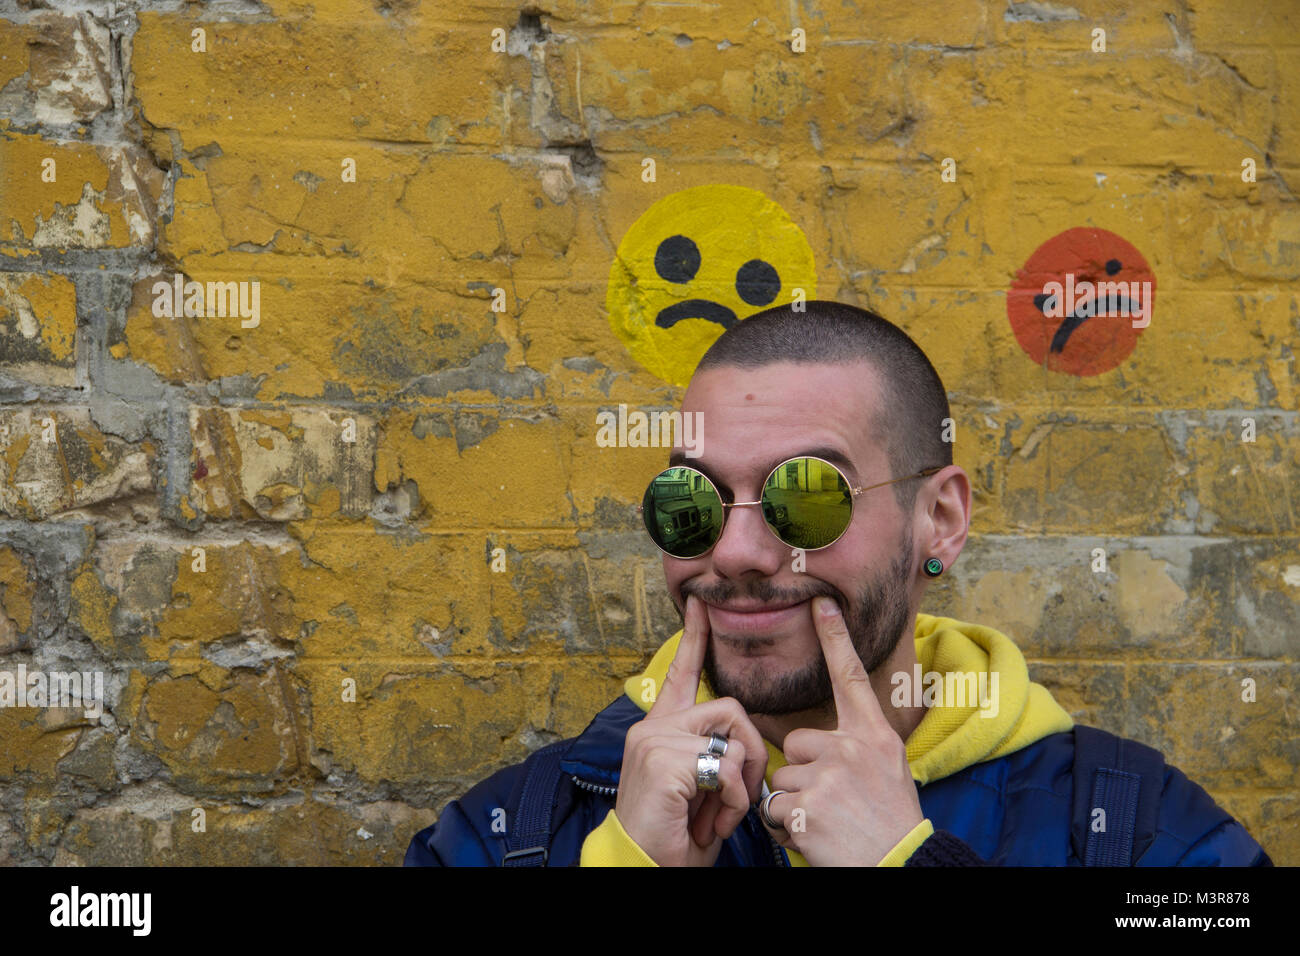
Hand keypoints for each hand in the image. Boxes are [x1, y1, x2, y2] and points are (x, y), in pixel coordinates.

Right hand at [614, 595, 768, 865]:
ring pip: (732, 737)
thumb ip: (715, 756)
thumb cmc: (674, 835)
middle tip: (742, 795)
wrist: (645, 867)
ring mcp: (655, 741)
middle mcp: (654, 728)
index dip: (694, 637)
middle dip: (752, 752)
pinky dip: (731, 802)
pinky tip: (714, 822)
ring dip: (741, 783)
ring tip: (723, 813)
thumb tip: (746, 747)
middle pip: (730, 708)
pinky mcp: (664, 761)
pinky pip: (724, 769)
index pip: (681, 673)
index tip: (701, 605)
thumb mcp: (700, 788)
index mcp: (661, 730)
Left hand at [759, 596, 924, 865]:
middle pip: (796, 742)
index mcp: (875, 736)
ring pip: (783, 777)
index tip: (820, 602)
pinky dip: (785, 828)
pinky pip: (773, 807)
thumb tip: (825, 741)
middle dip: (803, 773)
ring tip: (827, 823)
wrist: (898, 866)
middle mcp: (852, 748)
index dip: (834, 638)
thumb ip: (858, 748)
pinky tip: (815, 836)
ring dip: (794, 804)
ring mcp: (829, 775)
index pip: (850, 678)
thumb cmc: (890, 825)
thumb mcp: (888, 772)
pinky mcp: (807, 804)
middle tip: (833, 803)